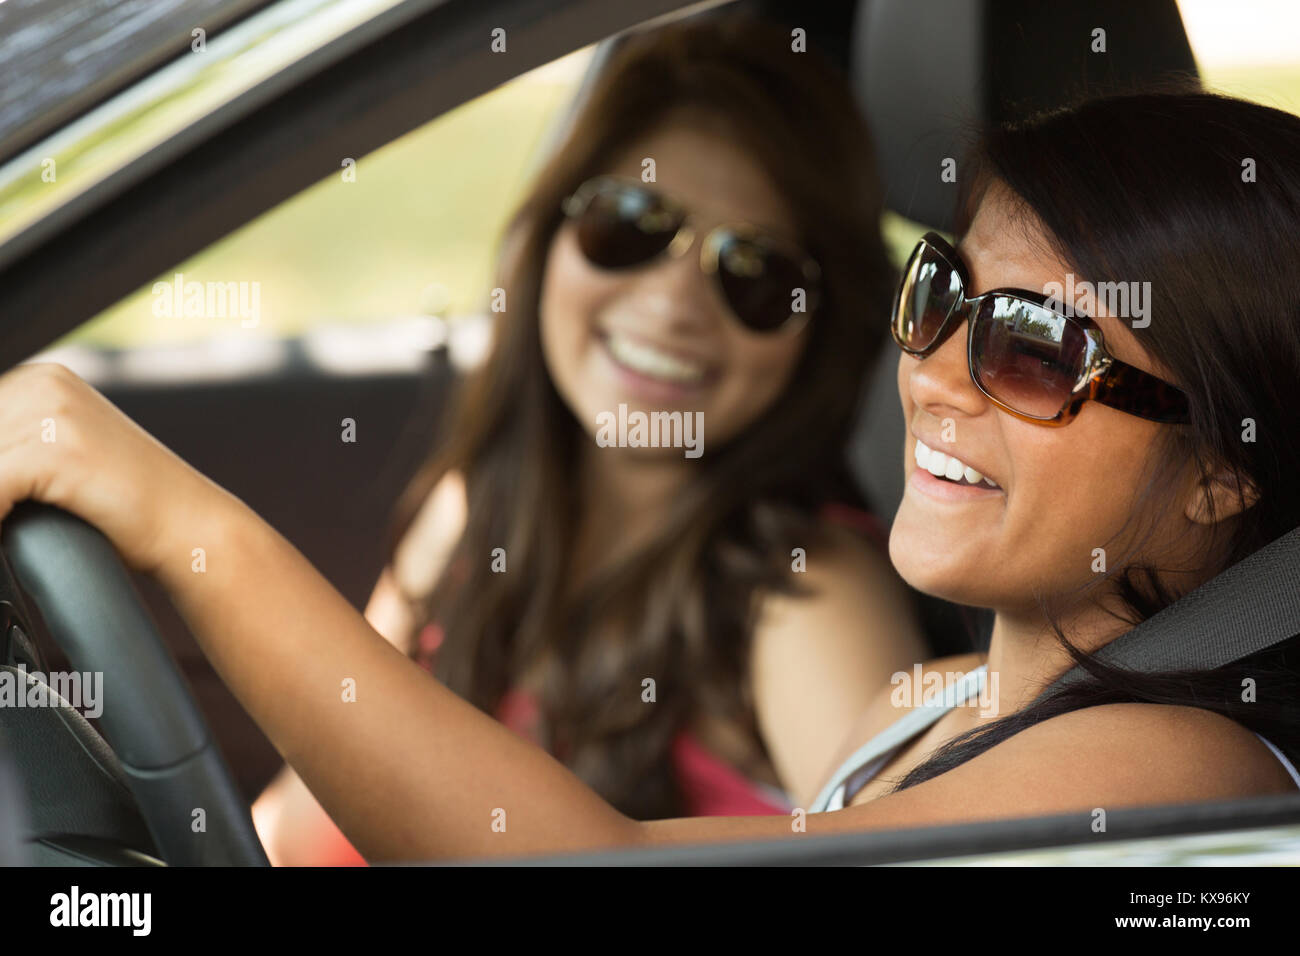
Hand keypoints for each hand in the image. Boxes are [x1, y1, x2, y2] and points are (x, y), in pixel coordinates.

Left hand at [0, 362, 229, 574]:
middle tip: (12, 507)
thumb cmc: (134, 503)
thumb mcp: (70, 453)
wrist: (189, 523)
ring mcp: (52, 413)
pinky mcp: (57, 450)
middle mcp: (44, 384)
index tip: (9, 491)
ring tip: (13, 519)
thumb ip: (23, 444)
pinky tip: (10, 529)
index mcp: (44, 378)